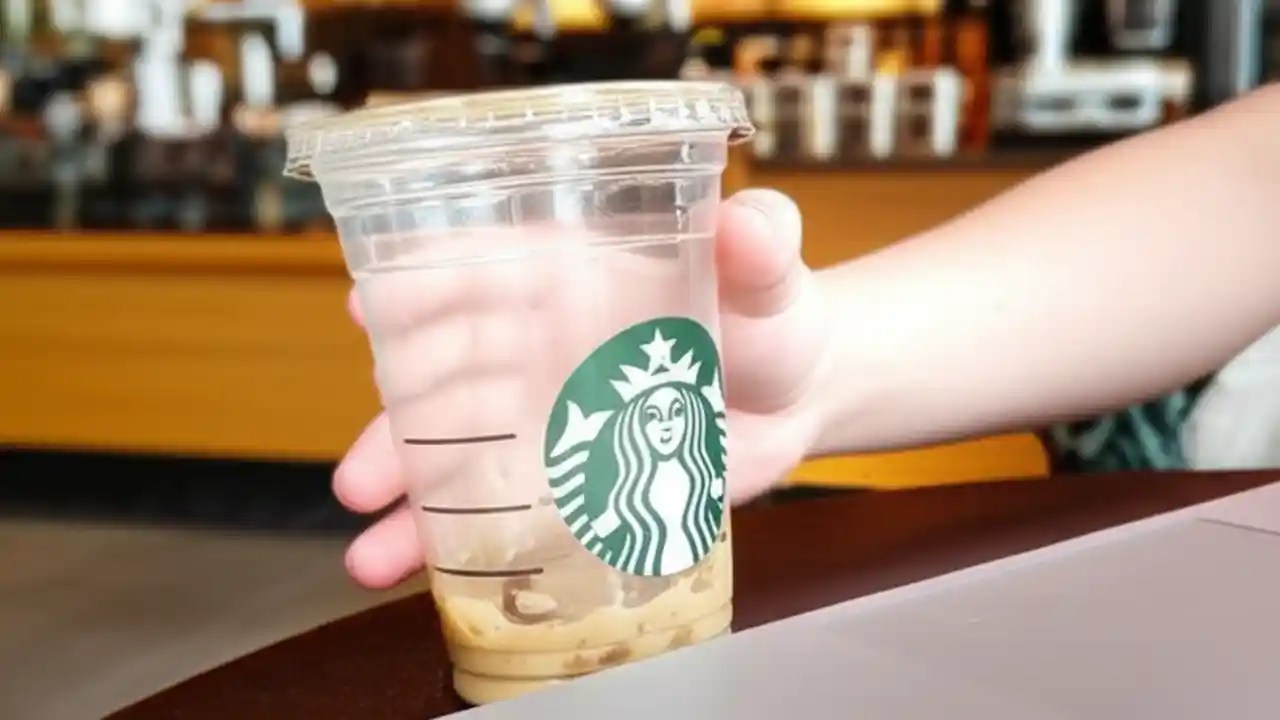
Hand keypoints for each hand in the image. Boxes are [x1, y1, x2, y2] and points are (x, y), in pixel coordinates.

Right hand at [334, 189, 830, 588]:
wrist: (792, 402)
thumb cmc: (768, 316)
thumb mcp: (768, 273)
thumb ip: (761, 244)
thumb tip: (754, 226)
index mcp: (568, 270)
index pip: (481, 265)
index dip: (420, 283)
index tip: (369, 308)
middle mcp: (534, 339)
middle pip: (445, 369)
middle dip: (399, 418)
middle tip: (363, 472)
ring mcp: (538, 413)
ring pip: (448, 445)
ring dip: (401, 490)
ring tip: (368, 537)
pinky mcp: (556, 476)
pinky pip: (484, 503)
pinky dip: (438, 536)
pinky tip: (396, 565)